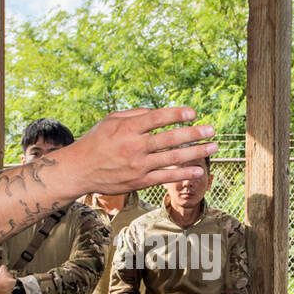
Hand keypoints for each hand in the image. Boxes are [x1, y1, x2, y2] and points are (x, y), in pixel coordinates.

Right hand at [56, 107, 218, 196]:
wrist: (79, 170)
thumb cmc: (96, 141)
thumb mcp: (111, 120)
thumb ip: (135, 114)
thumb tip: (159, 112)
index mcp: (127, 128)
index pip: (157, 119)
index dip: (176, 115)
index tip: (193, 112)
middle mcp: (134, 146)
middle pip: (169, 139)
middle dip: (194, 134)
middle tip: (212, 129)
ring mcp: (137, 166)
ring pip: (172, 158)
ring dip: (196, 152)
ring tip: (214, 147)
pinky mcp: (139, 181)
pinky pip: (166, 177)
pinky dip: (184, 173)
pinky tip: (199, 170)